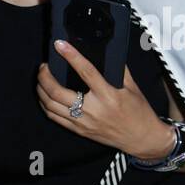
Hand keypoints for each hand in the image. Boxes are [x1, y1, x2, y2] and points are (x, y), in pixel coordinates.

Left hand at [37, 44, 175, 159]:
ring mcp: (84, 121)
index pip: (86, 71)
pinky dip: (45, 104)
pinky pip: (54, 117)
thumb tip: (108, 55)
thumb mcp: (133, 89)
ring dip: (41, 89)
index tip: (60, 45)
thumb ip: (120, 71)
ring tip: (42, 80)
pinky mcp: (80, 130)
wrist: (143, 139)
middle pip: (57, 91)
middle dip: (45, 75)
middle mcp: (94, 109)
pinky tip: (45, 96)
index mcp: (109, 96)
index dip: (71, 56)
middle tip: (44, 66)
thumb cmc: (140, 113)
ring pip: (51, 104)